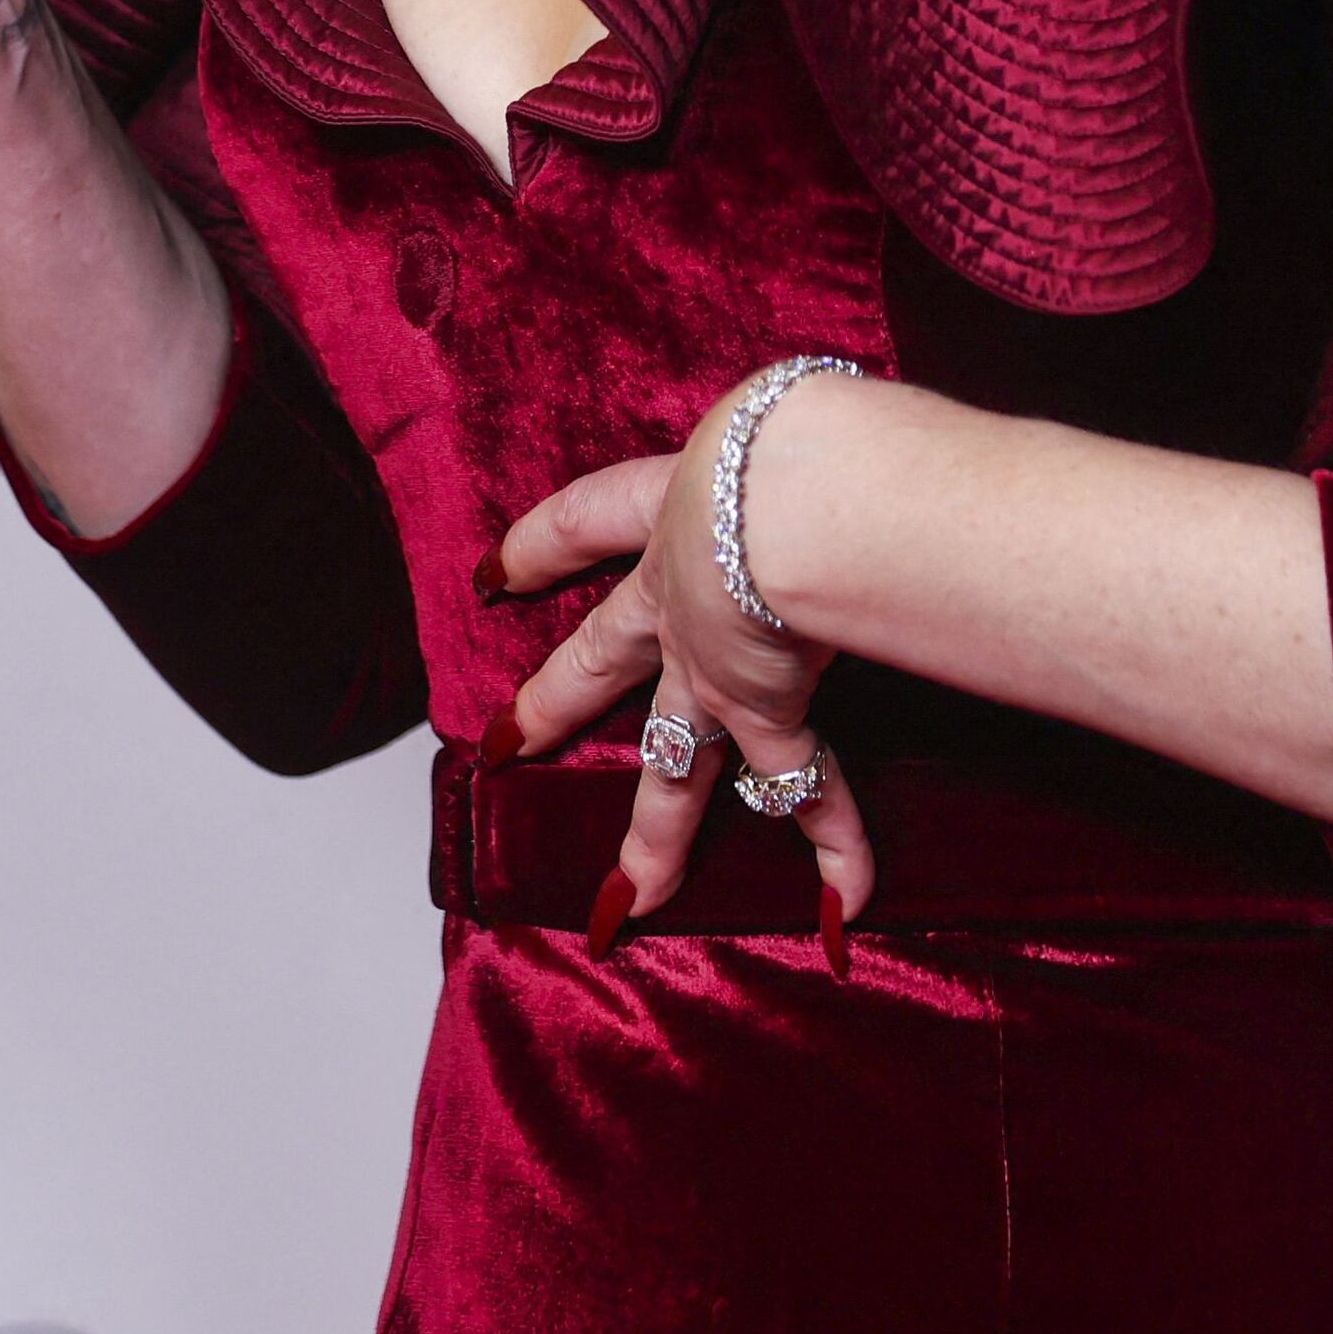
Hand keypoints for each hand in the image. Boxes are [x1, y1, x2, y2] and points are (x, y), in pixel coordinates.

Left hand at [488, 373, 877, 957]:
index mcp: (673, 505)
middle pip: (599, 662)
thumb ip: (791, 438)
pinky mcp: (770, 711)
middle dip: (554, 704)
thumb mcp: (774, 421)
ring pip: (675, 769)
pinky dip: (838, 853)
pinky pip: (805, 796)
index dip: (540, 546)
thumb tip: (839, 431)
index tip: (491, 576)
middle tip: (508, 742)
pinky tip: (842, 912)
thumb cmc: (790, 442)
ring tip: (629, 898)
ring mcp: (716, 669)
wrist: (800, 500)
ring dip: (656, 840)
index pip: (585, 520)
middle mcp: (678, 598)